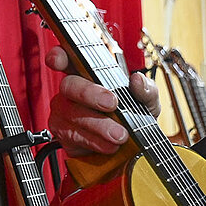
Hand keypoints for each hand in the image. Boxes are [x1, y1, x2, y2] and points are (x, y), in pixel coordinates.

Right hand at [45, 46, 159, 155]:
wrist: (134, 150)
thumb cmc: (134, 118)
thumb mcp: (147, 102)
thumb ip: (146, 90)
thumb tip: (138, 80)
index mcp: (89, 75)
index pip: (68, 58)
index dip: (59, 56)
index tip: (59, 61)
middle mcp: (73, 92)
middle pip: (69, 85)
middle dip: (90, 94)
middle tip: (111, 104)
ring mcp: (65, 113)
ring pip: (72, 114)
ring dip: (99, 125)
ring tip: (120, 135)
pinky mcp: (66, 136)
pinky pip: (75, 137)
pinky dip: (95, 142)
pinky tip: (110, 145)